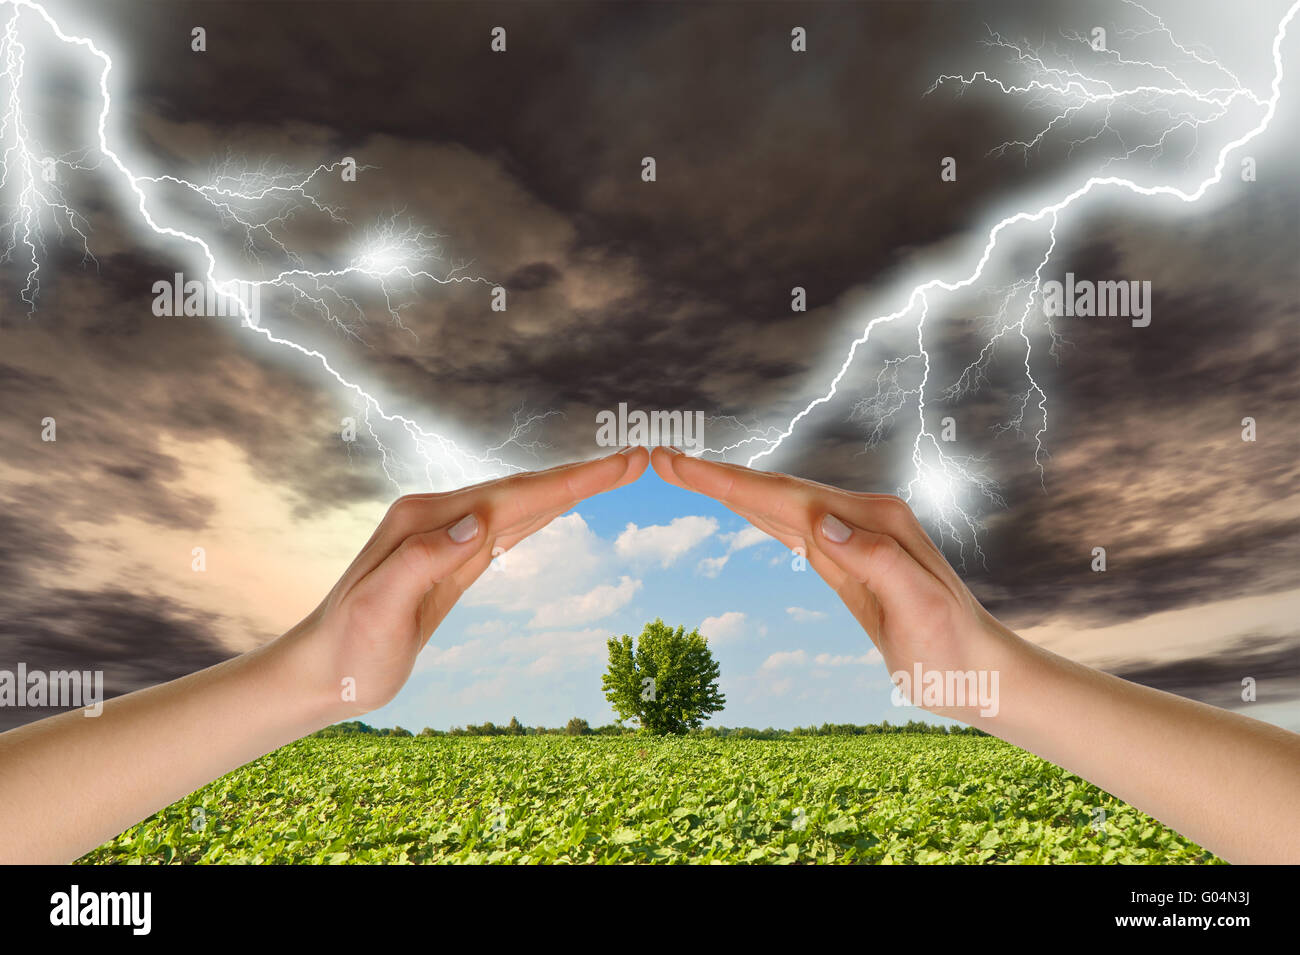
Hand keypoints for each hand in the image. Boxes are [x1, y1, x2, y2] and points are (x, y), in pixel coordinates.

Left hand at [279, 447, 647, 719]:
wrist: (320, 673)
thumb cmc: (348, 649)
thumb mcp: (379, 608)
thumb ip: (424, 559)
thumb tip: (478, 522)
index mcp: (425, 521)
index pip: (512, 496)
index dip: (570, 481)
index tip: (618, 465)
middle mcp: (436, 517)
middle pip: (522, 489)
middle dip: (581, 474)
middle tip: (635, 459)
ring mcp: (444, 535)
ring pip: (519, 504)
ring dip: (567, 488)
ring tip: (614, 472)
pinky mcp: (450, 559)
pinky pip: (507, 528)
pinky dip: (542, 511)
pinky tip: (562, 505)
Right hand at [650, 447, 1019, 721]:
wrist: (981, 673)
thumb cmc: (955, 647)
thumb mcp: (921, 606)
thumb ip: (874, 558)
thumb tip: (819, 522)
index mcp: (874, 521)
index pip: (786, 497)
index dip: (728, 481)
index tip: (680, 463)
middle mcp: (862, 518)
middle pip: (776, 491)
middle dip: (717, 475)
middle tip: (664, 459)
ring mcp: (855, 536)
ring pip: (779, 506)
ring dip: (732, 489)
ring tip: (685, 472)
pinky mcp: (849, 560)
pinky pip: (792, 530)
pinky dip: (758, 513)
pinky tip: (739, 506)